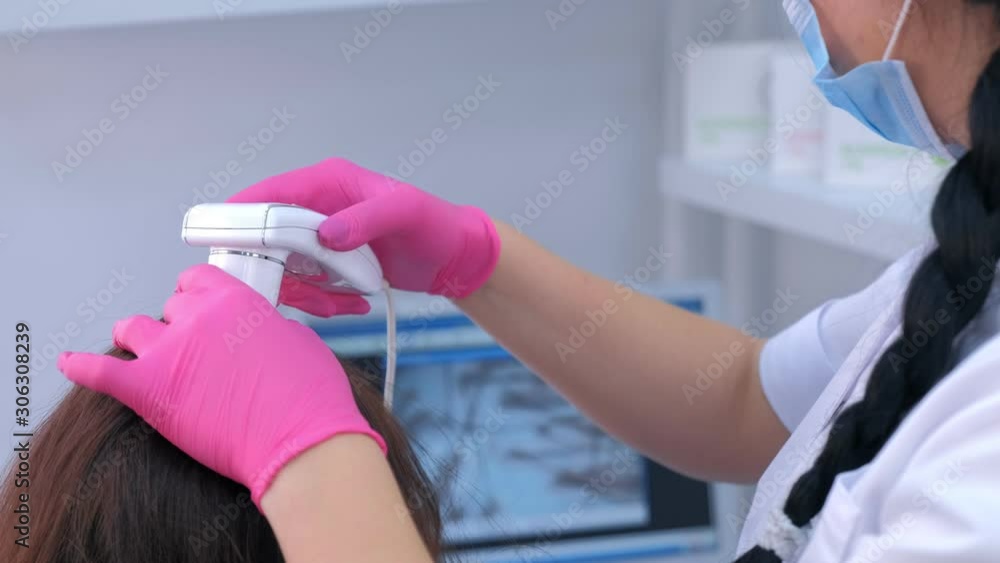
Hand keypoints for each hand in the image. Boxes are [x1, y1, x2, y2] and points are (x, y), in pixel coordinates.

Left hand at [56, 264, 384, 508]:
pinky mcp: (149, 392)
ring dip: (136, 340)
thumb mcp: (301, 342)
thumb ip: (268, 329)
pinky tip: (71, 364)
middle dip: (176, 324)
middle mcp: (198, 319)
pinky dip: (81, 367)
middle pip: (168, 307)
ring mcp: (169, 354)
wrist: (301, 444)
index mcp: (236, 302)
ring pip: (131, 330)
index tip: (195, 304)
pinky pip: (98, 372)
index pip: (197, 280)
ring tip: (140, 354)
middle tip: (187, 347)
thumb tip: (258, 335)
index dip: (195, 295)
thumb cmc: (311, 398)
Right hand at [228, 158, 500, 316]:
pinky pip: (306, 287)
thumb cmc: (434, 224)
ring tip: (346, 304)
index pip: (269, 194)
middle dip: (281, 272)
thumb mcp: (406, 213)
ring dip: (307, 294)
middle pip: (267, 239)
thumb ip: (366, 219)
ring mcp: (318, 238)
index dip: (241, 218)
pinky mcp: (326, 265)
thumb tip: (326, 235)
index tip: (224, 248)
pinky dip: (324, 302)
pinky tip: (354, 305)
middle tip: (309, 295)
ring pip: (284, 270)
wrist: (452, 256)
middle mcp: (315, 207)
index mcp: (327, 182)